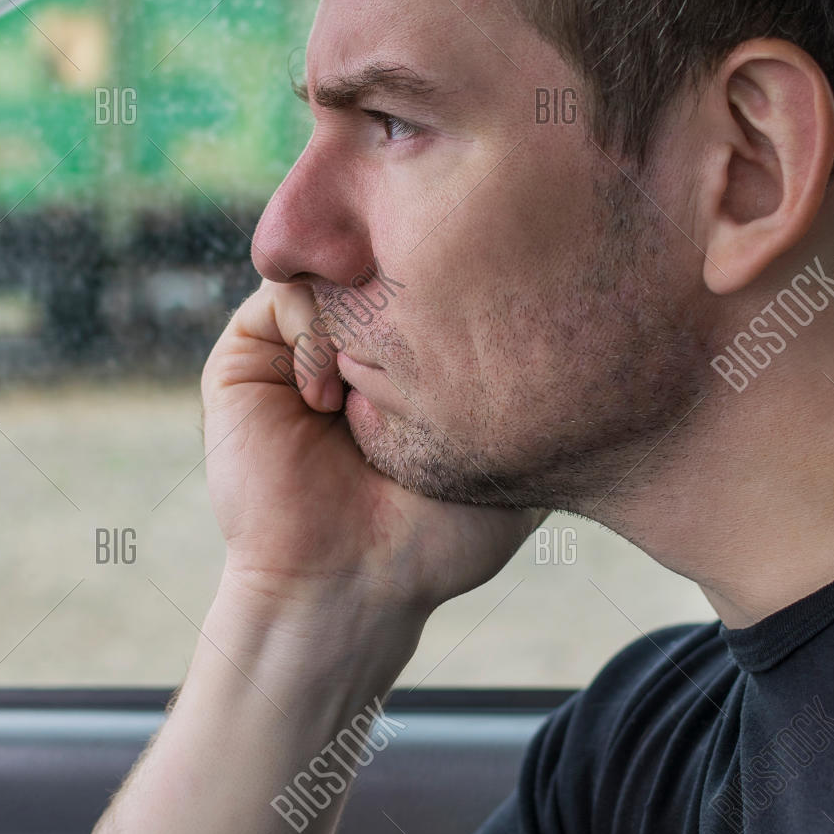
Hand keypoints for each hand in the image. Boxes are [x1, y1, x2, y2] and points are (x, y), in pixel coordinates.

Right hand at [201, 279, 543, 623]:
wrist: (345, 582)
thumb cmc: (435, 537)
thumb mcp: (514, 456)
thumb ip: (539, 389)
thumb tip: (584, 317)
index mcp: (412, 358)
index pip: (437, 269)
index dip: (462, 273)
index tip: (483, 315)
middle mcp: (356, 340)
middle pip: (381, 250)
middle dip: (410, 278)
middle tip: (431, 332)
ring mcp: (300, 343)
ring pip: (330, 262)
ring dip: (358, 311)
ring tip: (372, 383)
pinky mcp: (249, 353)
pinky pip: (280, 292)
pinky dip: (312, 330)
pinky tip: (328, 399)